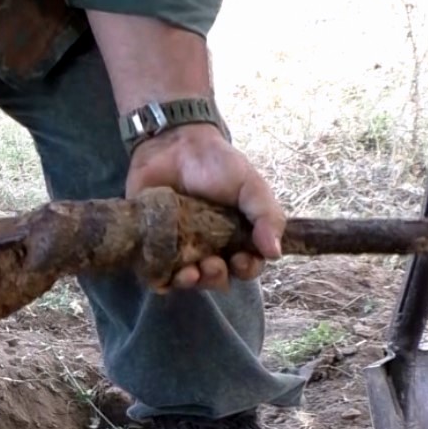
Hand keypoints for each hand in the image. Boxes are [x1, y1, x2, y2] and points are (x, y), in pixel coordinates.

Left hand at [125, 122, 286, 291]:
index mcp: (237, 238)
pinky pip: (156, 275)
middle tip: (213, 264)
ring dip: (191, 283)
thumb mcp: (251, 186)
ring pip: (187, 281)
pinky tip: (167, 274)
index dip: (246, 269)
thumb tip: (275, 252)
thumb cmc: (217, 165)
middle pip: (215, 279)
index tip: (241, 260)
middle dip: (216, 278)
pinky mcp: (153, 245)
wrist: (175, 145)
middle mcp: (210, 247)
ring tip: (190, 272)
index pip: (246, 266)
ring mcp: (180, 248)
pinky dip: (162, 281)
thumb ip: (266, 216)